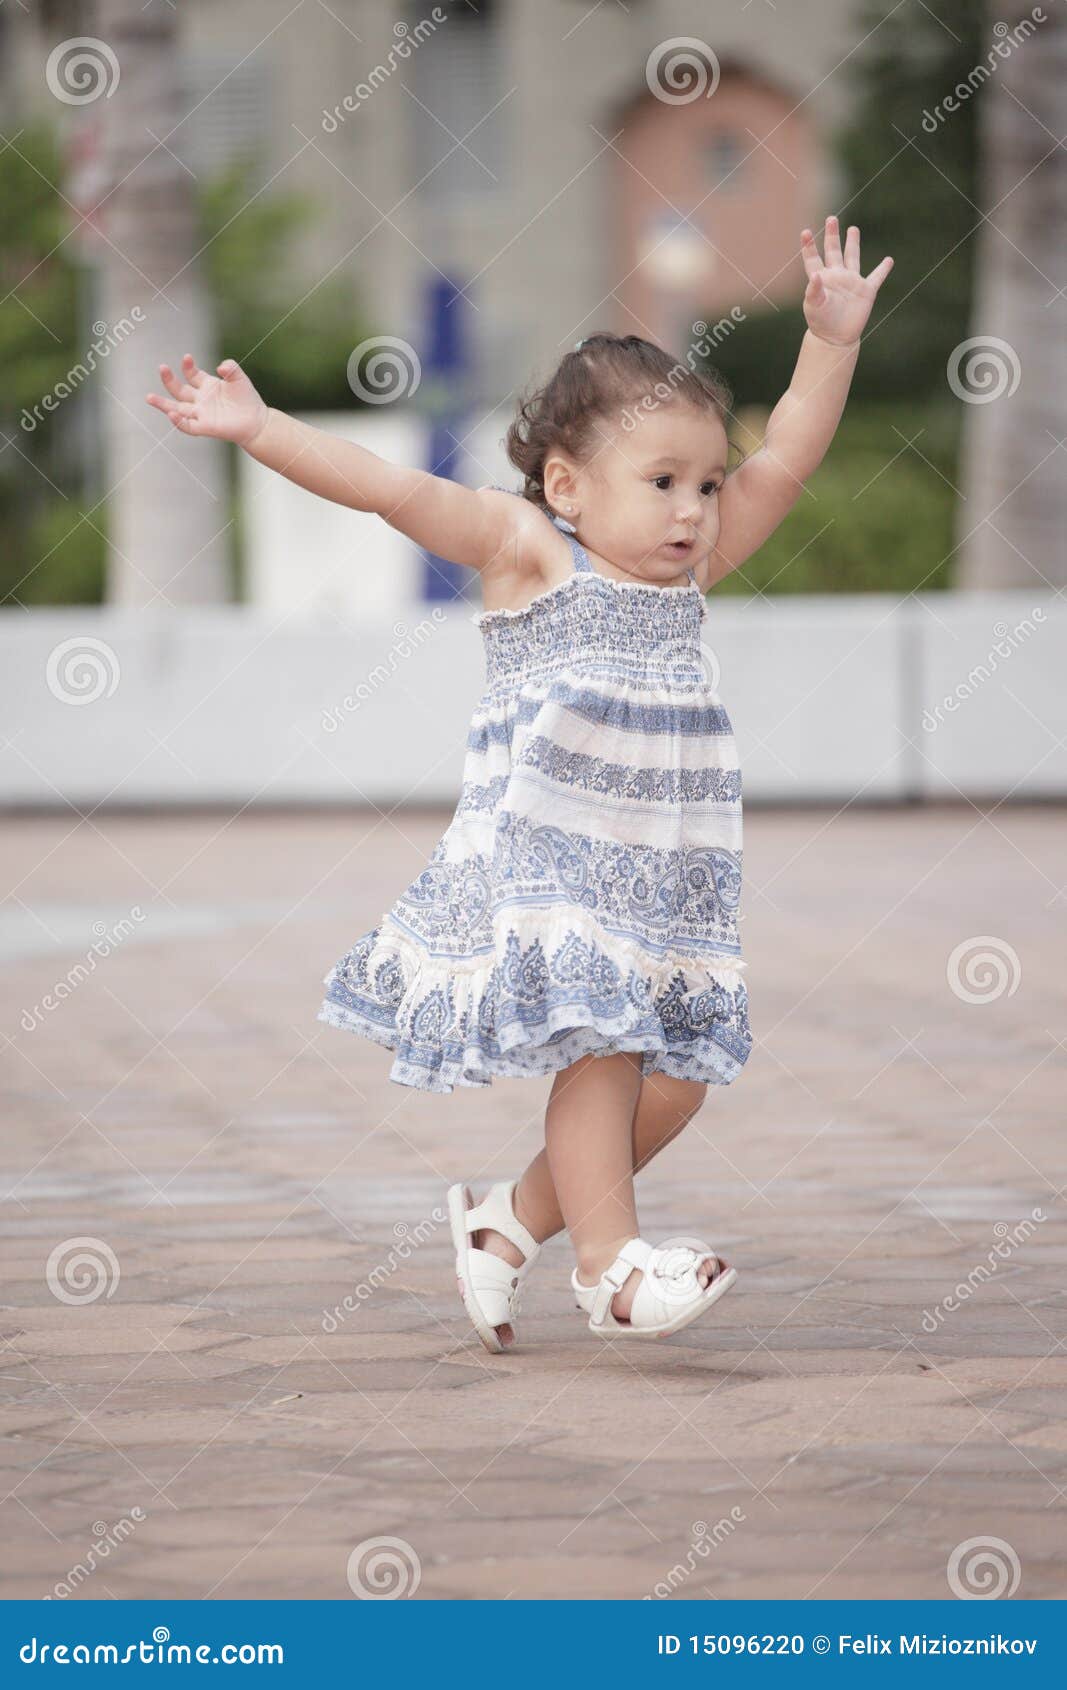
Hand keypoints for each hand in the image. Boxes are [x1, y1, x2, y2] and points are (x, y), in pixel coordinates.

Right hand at [145, 354, 268, 445]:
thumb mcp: (239, 378)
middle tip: (162, 368)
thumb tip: (221, 366)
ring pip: (176, 410)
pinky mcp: (205, 427)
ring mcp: (201, 414)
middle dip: (168, 380)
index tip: (186, 358)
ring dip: (163, 404)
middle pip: (178, 391)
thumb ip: (230, 368)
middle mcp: (200, 400)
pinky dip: (179, 421)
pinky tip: (172, 413)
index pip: (191, 374)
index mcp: (207, 386)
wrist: (257, 422)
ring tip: (149, 397)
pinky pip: (188, 426)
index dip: (187, 366)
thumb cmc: (247, 399)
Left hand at [800, 215, 892, 347]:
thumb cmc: (821, 322)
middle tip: (832, 218)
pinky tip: (889, 260)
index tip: (806, 232)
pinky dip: (883, 269)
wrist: (835, 338)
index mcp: (821, 279)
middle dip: (832, 235)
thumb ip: (814, 290)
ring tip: (853, 229)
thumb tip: (816, 274)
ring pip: (853, 258)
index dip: (809, 246)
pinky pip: (877, 278)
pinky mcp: (866, 291)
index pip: (813, 259)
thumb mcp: (814, 306)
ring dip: (853, 243)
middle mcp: (836, 276)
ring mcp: (851, 282)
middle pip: (834, 251)